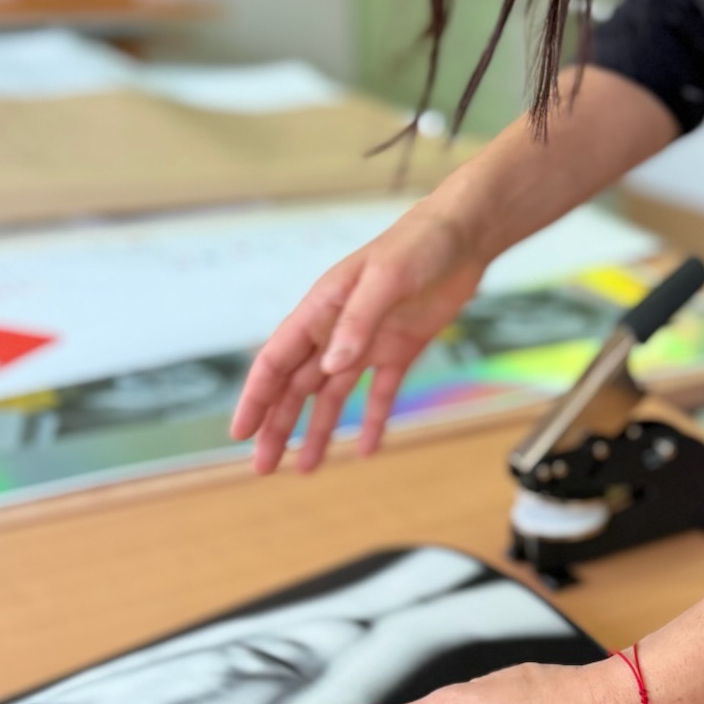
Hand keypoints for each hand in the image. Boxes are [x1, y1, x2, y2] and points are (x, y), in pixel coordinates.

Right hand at [230, 198, 486, 472]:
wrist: (463, 234)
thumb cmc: (417, 245)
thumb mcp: (386, 279)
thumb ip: (358, 322)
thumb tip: (331, 366)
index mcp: (321, 309)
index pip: (277, 360)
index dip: (256, 398)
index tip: (240, 433)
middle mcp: (337, 330)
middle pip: (297, 386)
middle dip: (278, 426)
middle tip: (262, 467)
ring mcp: (367, 342)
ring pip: (333, 396)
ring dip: (319, 430)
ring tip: (305, 469)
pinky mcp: (400, 350)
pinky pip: (381, 392)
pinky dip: (374, 420)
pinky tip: (366, 450)